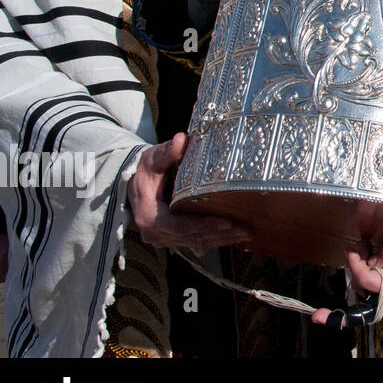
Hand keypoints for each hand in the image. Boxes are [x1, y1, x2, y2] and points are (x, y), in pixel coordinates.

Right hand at [125, 134, 250, 250]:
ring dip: (222, 239)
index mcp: (149, 216)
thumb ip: (167, 152)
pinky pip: (196, 241)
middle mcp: (156, 233)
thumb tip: (181, 140)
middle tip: (245, 229)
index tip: (227, 222)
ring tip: (247, 232)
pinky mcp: (173, 238)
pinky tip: (235, 235)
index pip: (181, 226)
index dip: (205, 225)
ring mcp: (164, 238)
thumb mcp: (153, 159)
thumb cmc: (146, 170)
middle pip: (193, 237)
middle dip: (220, 234)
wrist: (135, 184)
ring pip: (197, 243)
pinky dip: (215, 239)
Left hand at [310, 240, 382, 326]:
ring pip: (360, 282)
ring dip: (358, 263)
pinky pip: (367, 280)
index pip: (366, 280)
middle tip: (359, 244)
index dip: (355, 265)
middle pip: (359, 283)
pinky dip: (363, 266)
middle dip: (355, 262)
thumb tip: (372, 258)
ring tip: (364, 246)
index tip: (352, 249)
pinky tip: (367, 253)